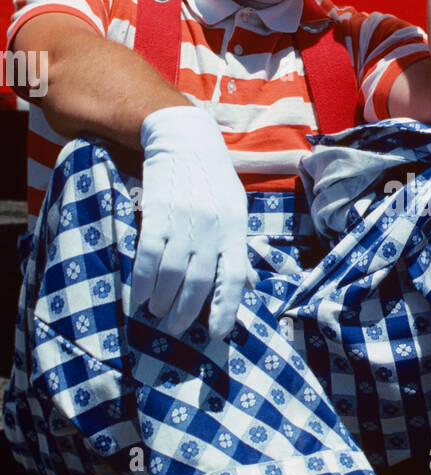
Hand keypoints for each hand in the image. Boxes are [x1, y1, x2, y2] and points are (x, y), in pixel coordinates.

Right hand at [131, 106, 249, 340]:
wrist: (186, 140)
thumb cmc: (214, 181)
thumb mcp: (236, 210)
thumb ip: (237, 247)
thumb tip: (247, 284)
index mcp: (236, 230)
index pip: (234, 279)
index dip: (224, 310)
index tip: (215, 334)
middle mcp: (213, 229)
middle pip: (198, 283)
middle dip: (185, 312)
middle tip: (175, 327)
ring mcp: (184, 222)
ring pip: (170, 274)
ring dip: (161, 300)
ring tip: (156, 311)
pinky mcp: (157, 214)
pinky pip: (147, 256)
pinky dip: (142, 280)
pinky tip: (139, 294)